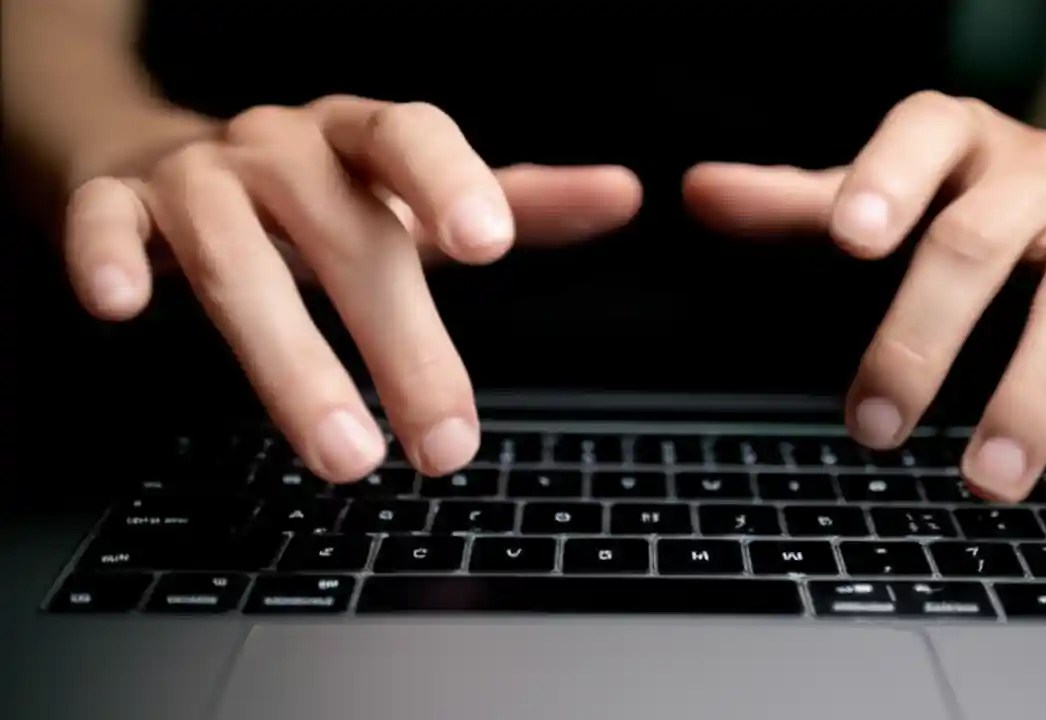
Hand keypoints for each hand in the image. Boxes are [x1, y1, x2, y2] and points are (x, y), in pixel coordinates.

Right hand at [63, 96, 641, 482]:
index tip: (487, 247)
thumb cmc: (312, 195)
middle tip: (445, 444)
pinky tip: (122, 308)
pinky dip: (111, 259)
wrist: (154, 158)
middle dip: (398, 340)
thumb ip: (515, 200)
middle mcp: (278, 150)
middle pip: (341, 231)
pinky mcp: (113, 204)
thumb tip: (624, 193)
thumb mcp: (413, 196)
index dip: (448, 181)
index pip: (408, 137)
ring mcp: (194, 177)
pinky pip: (106, 224)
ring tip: (344, 453)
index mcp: (357, 141)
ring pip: (233, 255)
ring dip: (288, 357)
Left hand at [684, 91, 1045, 500]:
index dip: (886, 181)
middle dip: (922, 336)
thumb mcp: (880, 194)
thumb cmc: (961, 200)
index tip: (850, 236)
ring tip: (989, 474)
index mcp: (956, 145)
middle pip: (978, 243)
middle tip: (873, 422)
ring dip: (1034, 388)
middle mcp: (1031, 176)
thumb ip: (796, 203)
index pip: (921, 137)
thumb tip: (700, 192)